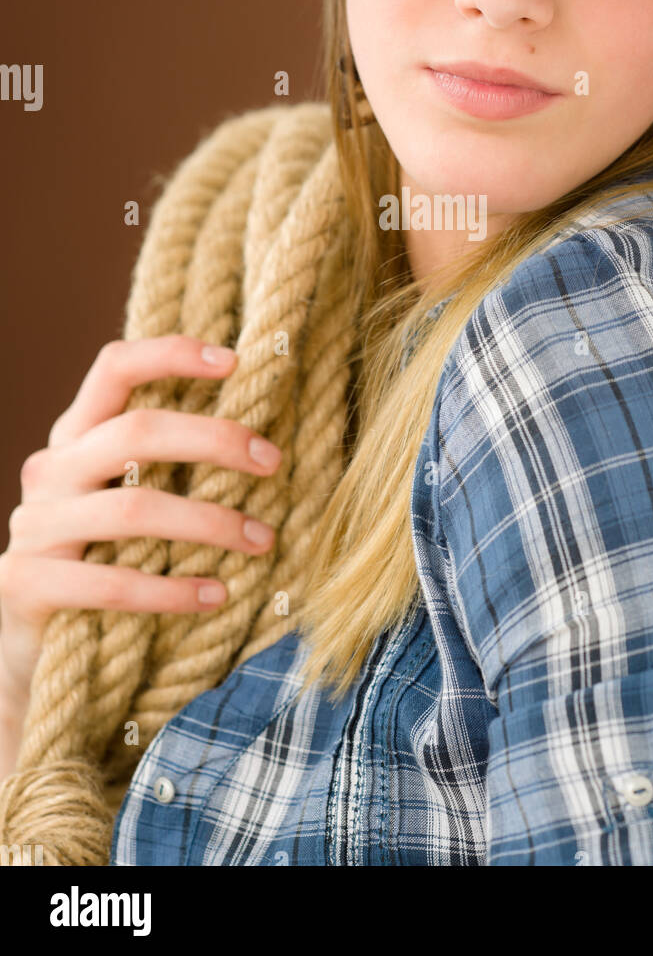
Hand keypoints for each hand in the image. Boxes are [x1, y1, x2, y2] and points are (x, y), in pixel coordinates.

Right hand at [0, 336, 280, 706]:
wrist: (26, 653)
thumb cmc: (102, 564)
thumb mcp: (128, 504)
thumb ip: (167, 468)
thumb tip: (261, 442)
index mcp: (76, 437)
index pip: (114, 368)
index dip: (171, 354)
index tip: (235, 361)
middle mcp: (50, 470)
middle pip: (135, 431)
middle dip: (214, 440)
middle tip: (272, 461)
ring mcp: (33, 526)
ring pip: (132, 508)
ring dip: (209, 522)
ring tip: (261, 540)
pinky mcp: (23, 584)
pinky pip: (110, 582)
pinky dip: (171, 590)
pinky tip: (215, 595)